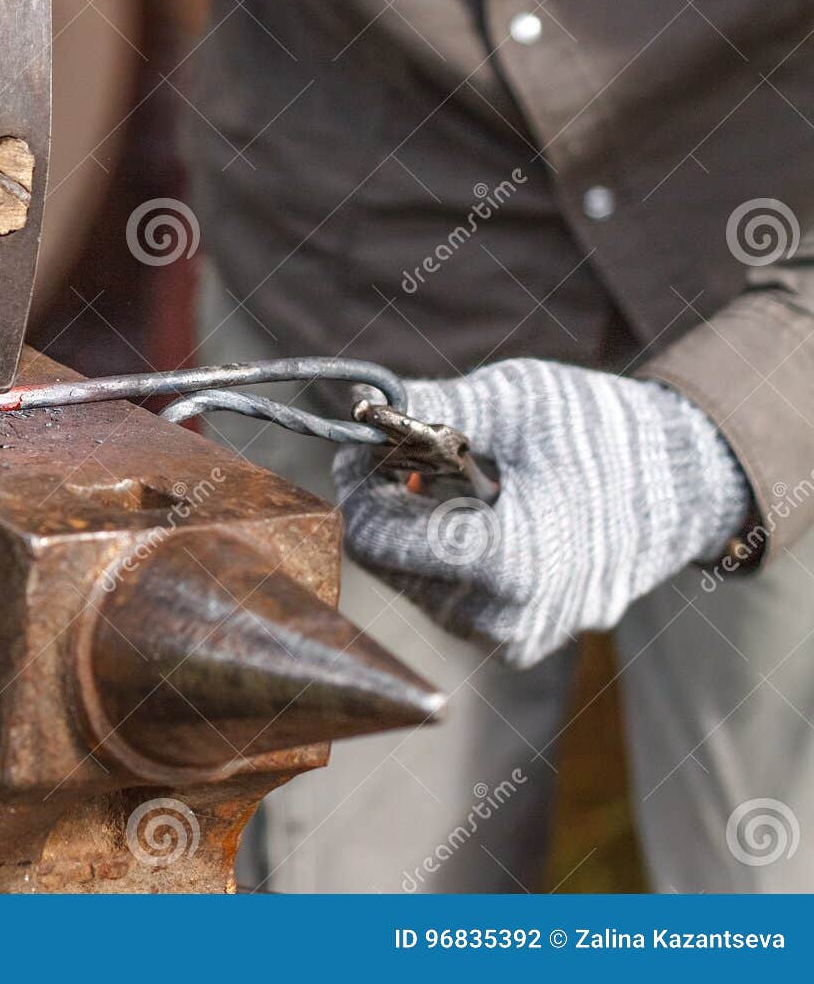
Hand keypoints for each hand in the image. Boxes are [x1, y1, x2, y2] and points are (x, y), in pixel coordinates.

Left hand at [333, 358, 750, 666]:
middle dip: (385, 504)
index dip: (357, 486)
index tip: (361, 444)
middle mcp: (505, 621)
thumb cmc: (604, 433)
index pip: (375, 541)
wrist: (687, 483)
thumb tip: (355, 409)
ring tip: (454, 479)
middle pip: (388, 565)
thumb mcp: (513, 400)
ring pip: (414, 585)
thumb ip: (428, 411)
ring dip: (414, 529)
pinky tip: (475, 512)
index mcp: (505, 565)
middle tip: (403, 452)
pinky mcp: (520, 642)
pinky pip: (449, 599)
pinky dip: (443, 555)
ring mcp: (514, 640)